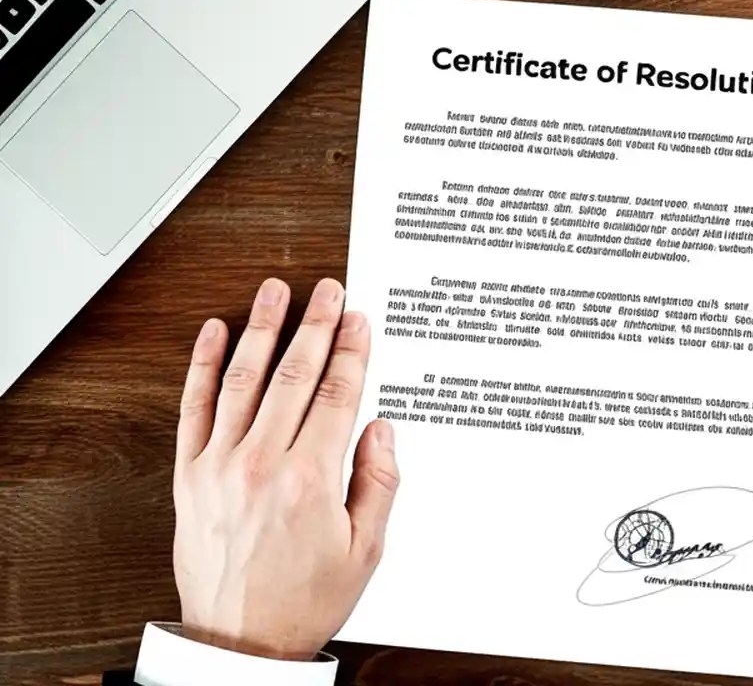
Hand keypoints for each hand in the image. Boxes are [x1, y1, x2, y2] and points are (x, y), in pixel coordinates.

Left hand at [172, 278, 398, 659]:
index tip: (360, 320)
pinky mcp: (189, 477)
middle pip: (294, 376)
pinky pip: (193, 409)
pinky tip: (214, 334)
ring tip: (274, 293)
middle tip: (328, 291)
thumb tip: (381, 429)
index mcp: (310, 479)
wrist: (240, 643)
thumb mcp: (365, 550)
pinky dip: (202, 367)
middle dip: (316, 326)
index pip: (337, 396)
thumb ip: (378, 483)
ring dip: (261, 330)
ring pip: (243, 381)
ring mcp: (219, 466)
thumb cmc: (304, 600)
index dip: (352, 351)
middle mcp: (262, 464)